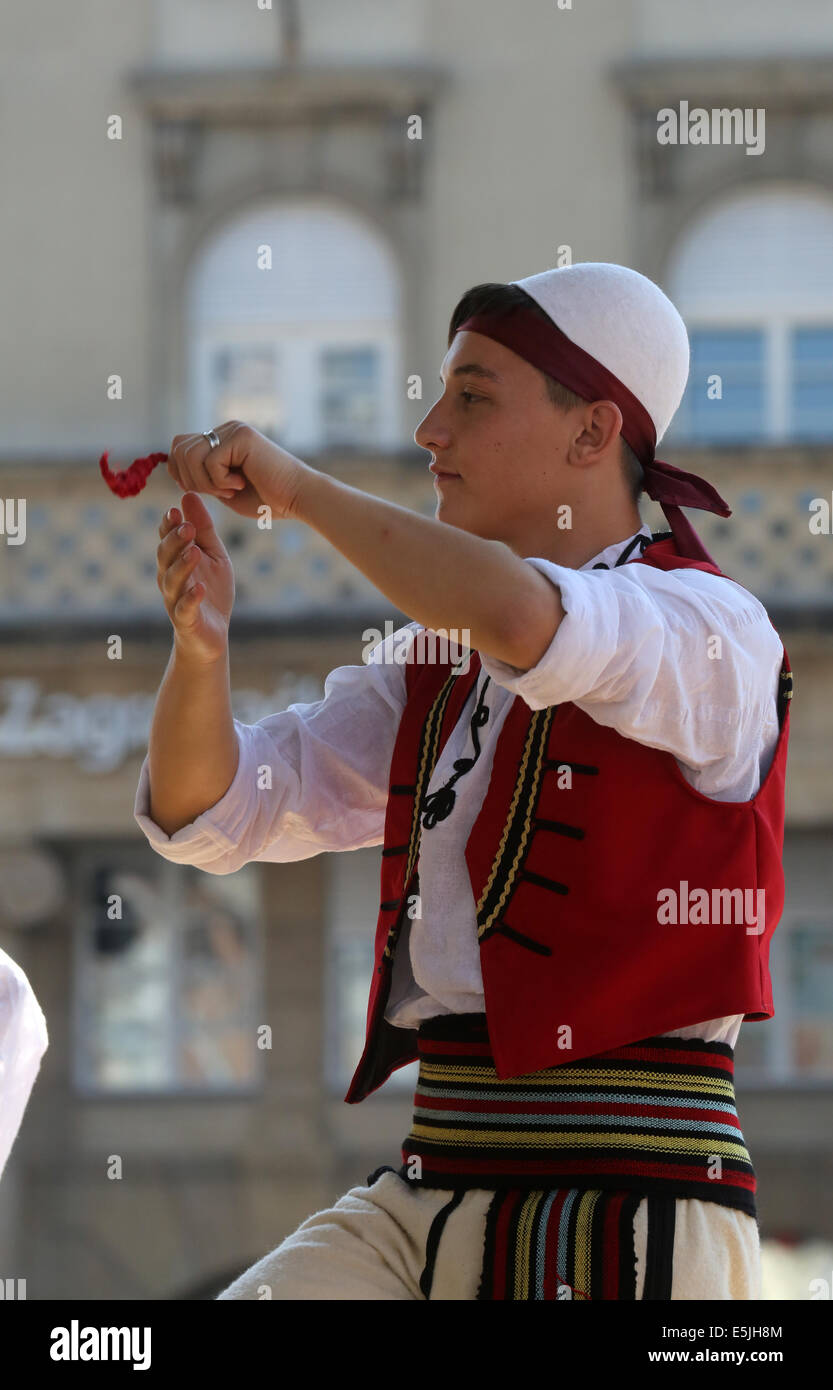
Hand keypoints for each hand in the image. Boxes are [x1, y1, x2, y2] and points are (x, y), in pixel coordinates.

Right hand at [157, 492, 234, 663]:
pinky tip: (200, 588)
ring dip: (182, 566)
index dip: (169, 526)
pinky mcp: (186, 620)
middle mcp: (170, 578)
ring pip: (172, 581)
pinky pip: (185, 608)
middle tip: (187, 528)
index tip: (175, 510)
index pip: (167, 539)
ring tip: (194, 552)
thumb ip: (203, 528)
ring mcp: (175, 600)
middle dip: (174, 542)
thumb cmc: (211, 590)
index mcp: (175, 560)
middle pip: (165, 557)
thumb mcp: (213, 555)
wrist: (212, 634)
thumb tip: (188, 494)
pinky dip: (191, 598)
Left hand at [166, 421, 308, 520]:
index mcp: (221, 439)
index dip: (181, 472)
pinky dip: (220, 481)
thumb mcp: (223, 488)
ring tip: (230, 490)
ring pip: (190, 455)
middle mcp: (225, 429)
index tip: (207, 490)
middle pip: (179, 448)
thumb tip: (173, 468)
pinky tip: (240, 484)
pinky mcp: (242, 436)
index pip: (179, 446)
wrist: (298, 499)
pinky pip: (210, 460)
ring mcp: (233, 430)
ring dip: (205, 482)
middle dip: (190, 479)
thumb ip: (201, 476)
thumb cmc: (267, 499)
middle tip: (218, 493)